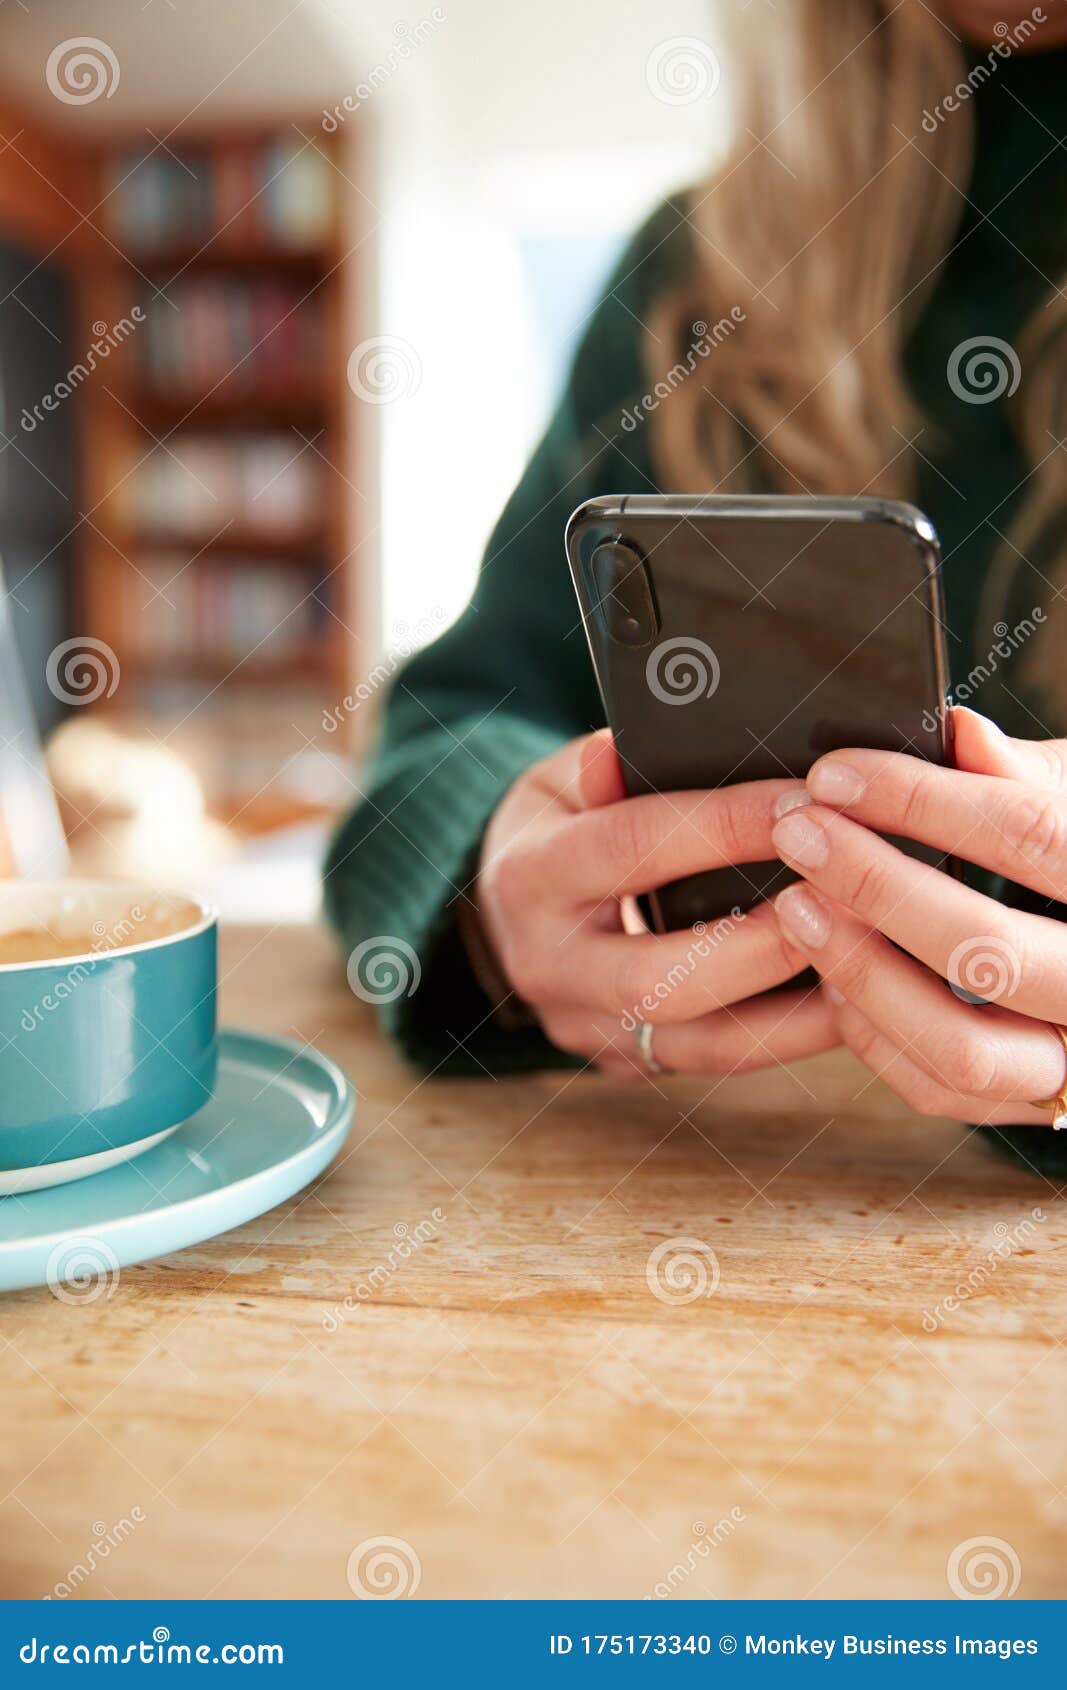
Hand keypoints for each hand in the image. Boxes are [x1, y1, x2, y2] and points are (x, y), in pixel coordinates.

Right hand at [479, 729, 837, 1077]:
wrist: (511, 907)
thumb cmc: (560, 823)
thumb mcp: (566, 778)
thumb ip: (607, 765)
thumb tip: (636, 744)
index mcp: (529, 876)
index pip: (632, 847)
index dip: (722, 827)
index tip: (806, 803)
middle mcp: (548, 964)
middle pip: (658, 977)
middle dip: (760, 946)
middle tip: (845, 904)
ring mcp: (584, 1026)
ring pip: (698, 1042)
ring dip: (792, 1012)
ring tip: (868, 967)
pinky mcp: (626, 1061)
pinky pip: (717, 1059)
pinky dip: (788, 1037)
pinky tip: (849, 1006)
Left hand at [770, 708, 1066, 1126]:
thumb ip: (1025, 775)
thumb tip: (959, 733)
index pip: (1031, 836)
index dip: (925, 801)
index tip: (837, 775)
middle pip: (988, 951)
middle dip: (877, 888)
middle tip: (799, 835)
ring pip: (960, 1044)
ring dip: (862, 971)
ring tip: (800, 906)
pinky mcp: (1032, 1100)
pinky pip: (941, 1087)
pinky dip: (875, 1033)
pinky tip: (833, 973)